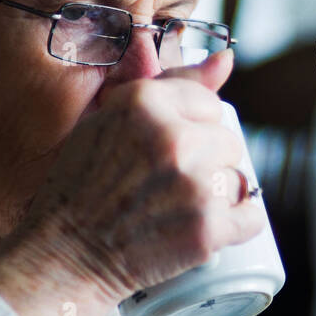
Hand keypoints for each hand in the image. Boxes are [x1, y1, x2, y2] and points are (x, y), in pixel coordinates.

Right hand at [0, 49, 265, 315]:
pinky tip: (204, 228)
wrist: (63, 256)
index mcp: (145, 102)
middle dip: (206, 162)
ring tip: (177, 209)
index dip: (190, 129)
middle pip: (227, 142)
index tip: (166, 151)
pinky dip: (235, 227)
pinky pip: (251, 218)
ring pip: (239, 180)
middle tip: (168, 185)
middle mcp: (173, 138)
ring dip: (218, 195)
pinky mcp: (208, 229)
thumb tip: (228, 59)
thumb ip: (171, 84)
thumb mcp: (109, 120)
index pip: (208, 105)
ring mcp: (195, 185)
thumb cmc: (81, 188)